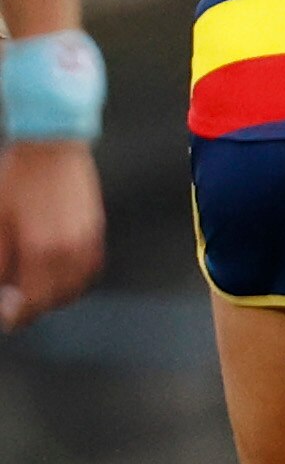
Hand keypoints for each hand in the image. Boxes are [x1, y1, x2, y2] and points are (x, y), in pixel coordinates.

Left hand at [0, 139, 101, 326]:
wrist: (51, 147)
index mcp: (42, 251)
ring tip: (33, 288)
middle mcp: (70, 251)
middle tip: (13, 302)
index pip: (33, 303)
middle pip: (55, 300)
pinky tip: (55, 271)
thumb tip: (2, 290)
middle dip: (33, 307)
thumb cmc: (19, 178)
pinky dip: (73, 279)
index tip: (5, 316)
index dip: (14, 316)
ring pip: (75, 288)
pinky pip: (88, 269)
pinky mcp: (95, 232)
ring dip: (54, 295)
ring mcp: (87, 242)